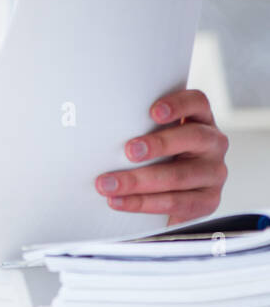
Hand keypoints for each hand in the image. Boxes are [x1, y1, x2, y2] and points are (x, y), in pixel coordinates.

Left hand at [95, 88, 227, 225]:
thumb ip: (135, 126)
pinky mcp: (208, 200)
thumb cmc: (152, 156)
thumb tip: (92, 122)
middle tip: (128, 151)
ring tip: (108, 185)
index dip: (178, 105)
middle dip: (158, 145)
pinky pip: (177, 203)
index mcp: (198, 120)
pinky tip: (120, 202)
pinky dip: (144, 203)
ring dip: (139, 181)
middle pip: (193, 138)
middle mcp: (212, 143)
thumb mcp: (148, 136)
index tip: (153, 112)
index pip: (196, 103)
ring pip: (180, 175)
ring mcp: (213, 172)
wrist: (168, 196)